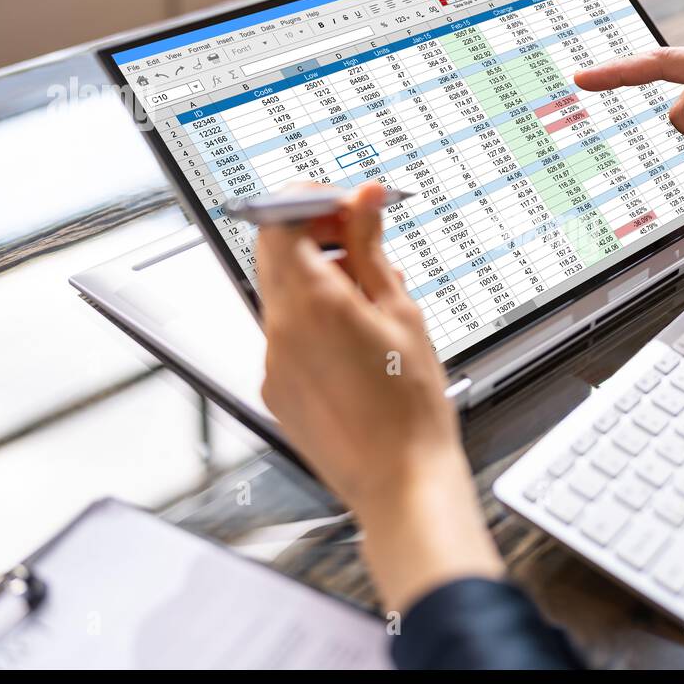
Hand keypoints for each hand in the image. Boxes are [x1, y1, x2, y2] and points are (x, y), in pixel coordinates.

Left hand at [257, 182, 502, 611]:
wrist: (400, 482)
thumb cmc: (410, 408)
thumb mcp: (402, 311)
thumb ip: (372, 249)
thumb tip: (364, 201)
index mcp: (311, 302)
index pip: (283, 220)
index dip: (314, 202)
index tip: (348, 205)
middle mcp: (279, 329)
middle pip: (275, 254)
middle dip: (317, 236)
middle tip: (363, 240)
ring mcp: (272, 361)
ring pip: (283, 293)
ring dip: (319, 278)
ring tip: (372, 295)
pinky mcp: (276, 387)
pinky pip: (287, 333)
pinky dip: (314, 319)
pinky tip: (358, 337)